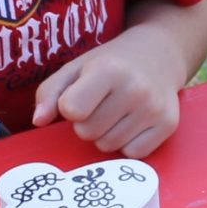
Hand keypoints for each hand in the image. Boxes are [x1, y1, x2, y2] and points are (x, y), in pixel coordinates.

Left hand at [31, 32, 180, 157]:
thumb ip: (50, 92)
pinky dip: (127, 143)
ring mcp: (154, 109)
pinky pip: (133, 154)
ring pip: (108, 146)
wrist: (159, 53)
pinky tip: (132, 121)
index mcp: (107, 70)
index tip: (79, 95)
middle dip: (87, 122)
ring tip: (116, 110)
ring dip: (105, 134)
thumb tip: (37, 121)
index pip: (72, 110)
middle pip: (88, 132)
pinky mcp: (168, 125)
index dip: (69, 107)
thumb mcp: (76, 67)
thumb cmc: (110, 62)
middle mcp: (135, 89)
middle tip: (100, 103)